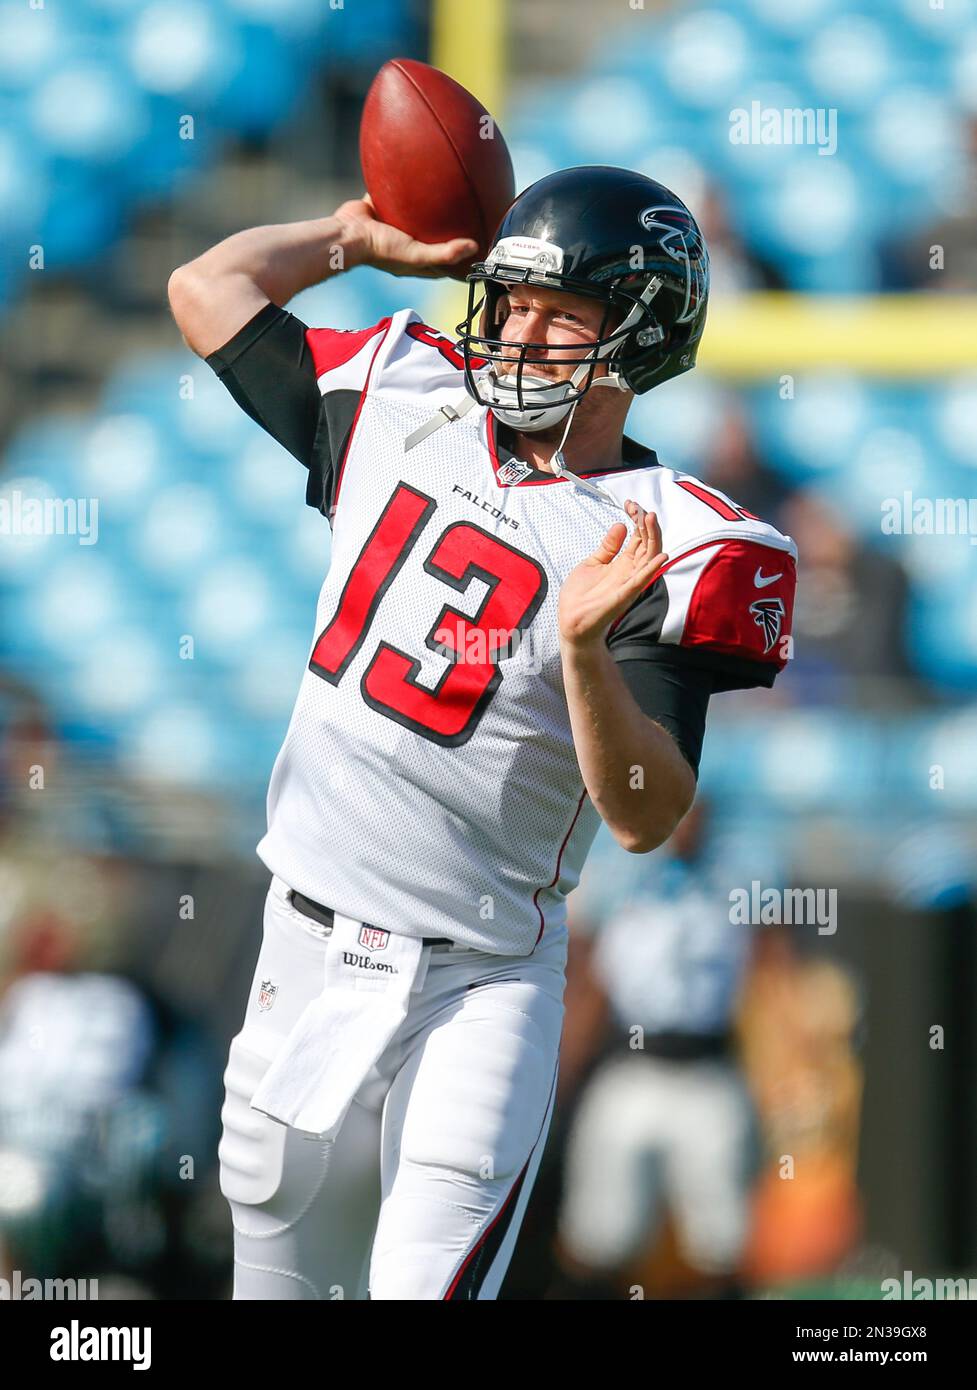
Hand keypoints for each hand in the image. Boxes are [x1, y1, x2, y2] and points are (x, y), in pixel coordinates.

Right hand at [334, 194, 478, 279]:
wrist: (347, 232)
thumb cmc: (381, 249)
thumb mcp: (417, 255)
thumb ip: (444, 253)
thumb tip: (474, 246)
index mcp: (417, 261)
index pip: (446, 263)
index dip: (464, 259)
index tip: (482, 250)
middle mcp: (408, 243)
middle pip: (435, 236)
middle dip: (452, 229)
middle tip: (473, 215)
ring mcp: (395, 225)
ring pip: (419, 214)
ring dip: (432, 205)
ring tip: (451, 188)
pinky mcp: (384, 207)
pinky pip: (400, 193)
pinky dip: (409, 185)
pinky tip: (423, 170)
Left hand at [558, 501, 667, 649]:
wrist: (572, 622)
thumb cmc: (582, 596)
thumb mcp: (594, 563)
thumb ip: (608, 546)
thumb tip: (620, 525)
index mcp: (623, 563)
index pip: (639, 537)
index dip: (637, 519)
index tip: (630, 504)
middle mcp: (631, 571)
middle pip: (648, 544)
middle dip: (646, 524)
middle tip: (640, 508)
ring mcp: (629, 583)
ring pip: (649, 557)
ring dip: (652, 538)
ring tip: (649, 519)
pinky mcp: (624, 595)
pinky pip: (642, 581)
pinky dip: (652, 569)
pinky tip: (661, 556)